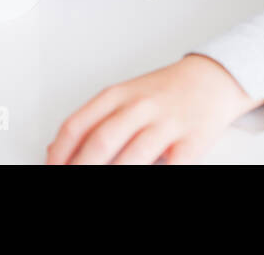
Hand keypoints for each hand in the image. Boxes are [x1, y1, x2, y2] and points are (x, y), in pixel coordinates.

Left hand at [45, 54, 263, 163]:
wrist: (212, 79)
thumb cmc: (164, 92)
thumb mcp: (124, 97)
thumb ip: (93, 121)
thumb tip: (55, 151)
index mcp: (116, 96)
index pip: (76, 125)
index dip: (59, 154)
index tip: (52, 170)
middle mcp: (139, 106)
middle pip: (101, 142)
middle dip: (82, 169)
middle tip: (71, 183)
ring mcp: (166, 124)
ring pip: (132, 157)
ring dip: (113, 175)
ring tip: (100, 184)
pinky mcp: (191, 142)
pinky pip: (170, 168)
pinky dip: (154, 174)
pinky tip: (146, 177)